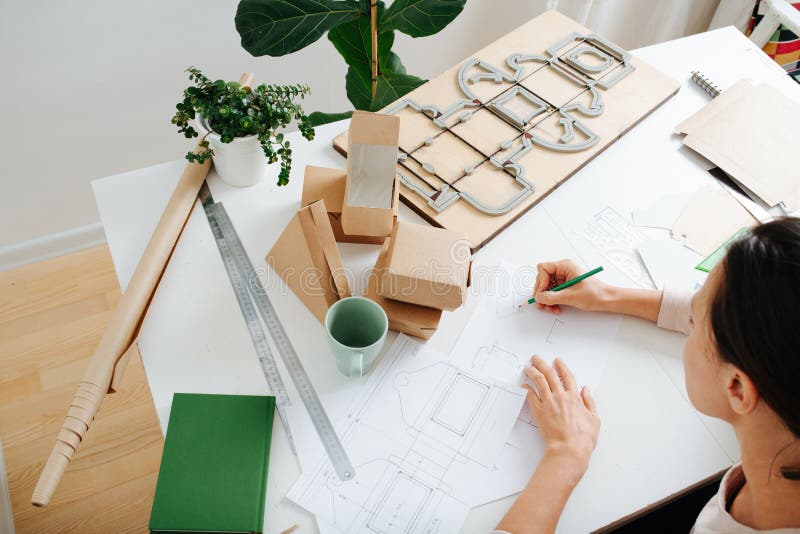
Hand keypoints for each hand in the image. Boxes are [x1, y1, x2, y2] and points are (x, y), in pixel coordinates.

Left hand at [524, 356, 599, 471]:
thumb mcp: (595, 419)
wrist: (569, 449)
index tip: (557, 361)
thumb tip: (586, 390)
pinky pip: (530, 396)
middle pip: (550, 374)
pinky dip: (526, 389)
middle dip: (542, 364)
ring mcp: (548, 403)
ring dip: (532, 372)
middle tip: (536, 358)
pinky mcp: (539, 412)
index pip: (567, 376)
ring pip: (539, 381)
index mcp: (574, 397)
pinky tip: (524, 385)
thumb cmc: (583, 438)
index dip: (561, 366)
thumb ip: (590, 402)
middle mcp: (560, 397)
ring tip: (528, 367)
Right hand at [533, 259, 608, 313]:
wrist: (606, 300)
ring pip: (547, 288)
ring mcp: (564, 279)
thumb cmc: (595, 293)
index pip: (543, 268)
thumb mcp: (570, 296)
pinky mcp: (565, 287)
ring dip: (547, 299)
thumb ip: (552, 297)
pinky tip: (556, 307)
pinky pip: (553, 293)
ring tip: (550, 308)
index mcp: (565, 266)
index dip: (541, 281)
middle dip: (542, 292)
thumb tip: (538, 297)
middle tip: (542, 303)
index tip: (543, 292)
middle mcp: (563, 270)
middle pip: (543, 279)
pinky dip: (552, 301)